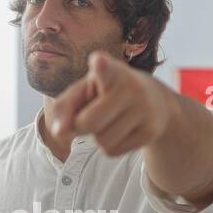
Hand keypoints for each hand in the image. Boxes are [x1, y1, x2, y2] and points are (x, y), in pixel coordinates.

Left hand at [50, 51, 172, 156]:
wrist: (154, 100)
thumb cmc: (107, 94)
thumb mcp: (84, 91)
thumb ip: (63, 108)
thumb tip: (58, 134)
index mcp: (110, 69)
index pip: (104, 68)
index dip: (100, 66)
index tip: (98, 61)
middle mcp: (130, 85)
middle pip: (88, 123)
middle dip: (83, 125)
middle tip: (94, 113)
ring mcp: (144, 108)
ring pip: (102, 141)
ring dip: (99, 137)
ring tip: (112, 120)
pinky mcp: (151, 130)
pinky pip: (113, 152)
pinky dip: (111, 146)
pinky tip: (123, 130)